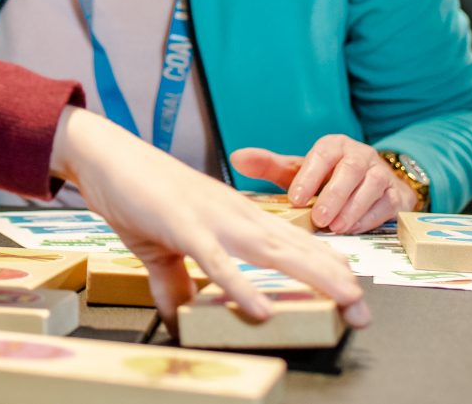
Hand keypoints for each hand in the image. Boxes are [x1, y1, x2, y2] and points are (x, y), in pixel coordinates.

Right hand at [50, 107, 368, 334]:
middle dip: (334, 280)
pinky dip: (240, 284)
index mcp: (233, 216)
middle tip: (366, 311)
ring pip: (272, 251)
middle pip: (294, 250)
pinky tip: (261, 308)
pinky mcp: (182, 226)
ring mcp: (211, 218)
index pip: (290, 243)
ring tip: (346, 300)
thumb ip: (173, 281)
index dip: (324, 265)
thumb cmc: (135, 194)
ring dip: (313, 276)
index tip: (354, 289)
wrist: (105, 155)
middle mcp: (233, 215)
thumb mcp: (161, 246)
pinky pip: (216, 261)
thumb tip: (178, 316)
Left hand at [230, 134, 419, 233]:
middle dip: (334, 194)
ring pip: (371, 186)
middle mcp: (360, 155)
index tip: (295, 198)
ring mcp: (381, 174)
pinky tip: (354, 229)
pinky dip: (370, 218)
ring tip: (335, 226)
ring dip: (353, 208)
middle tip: (319, 217)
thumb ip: (268, 165)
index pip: (321, 155)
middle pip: (350, 170)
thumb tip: (236, 158)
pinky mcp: (396, 194)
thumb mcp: (297, 170)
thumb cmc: (326, 178)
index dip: (309, 176)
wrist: (367, 184)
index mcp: (333, 146)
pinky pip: (386, 204)